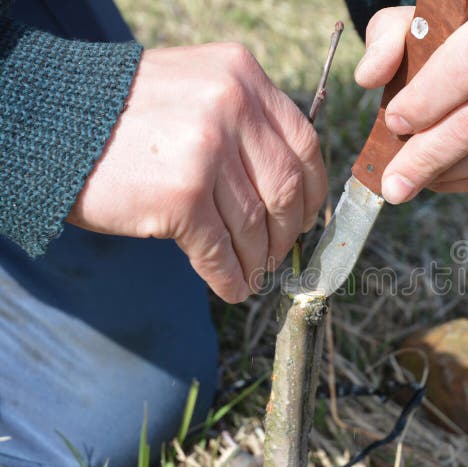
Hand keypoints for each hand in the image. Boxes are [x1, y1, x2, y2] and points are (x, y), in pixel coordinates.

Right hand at [67, 44, 326, 302]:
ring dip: (257, 260)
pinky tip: (230, 287)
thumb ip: (244, 123)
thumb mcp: (196, 90)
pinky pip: (220, 250)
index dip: (313, 190)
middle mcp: (231, 107)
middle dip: (288, 232)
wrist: (52, 122)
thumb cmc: (126, 113)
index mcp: (241, 75)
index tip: (308, 216)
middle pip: (287, 188)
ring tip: (252, 275)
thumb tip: (289, 190)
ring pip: (254, 225)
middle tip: (279, 254)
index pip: (305, 142)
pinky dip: (230, 276)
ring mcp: (207, 151)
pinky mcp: (181, 196)